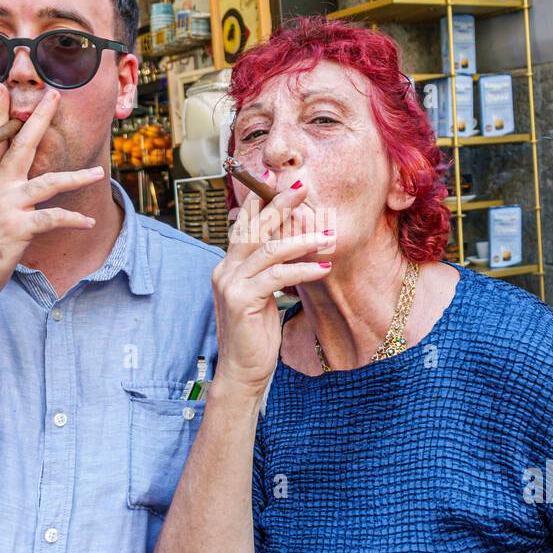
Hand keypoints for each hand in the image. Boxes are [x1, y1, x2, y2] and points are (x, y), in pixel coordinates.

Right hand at [0, 84, 105, 311]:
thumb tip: (9, 178)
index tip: (0, 86)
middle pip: (20, 146)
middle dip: (39, 120)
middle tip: (54, 96)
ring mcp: (6, 207)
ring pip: (47, 183)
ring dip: (76, 177)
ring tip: (98, 174)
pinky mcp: (18, 228)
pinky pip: (52, 219)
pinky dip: (72, 220)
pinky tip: (87, 222)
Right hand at [211, 173, 334, 391]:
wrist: (242, 372)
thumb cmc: (257, 336)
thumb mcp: (263, 298)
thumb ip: (268, 273)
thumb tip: (289, 249)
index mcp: (228, 267)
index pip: (245, 227)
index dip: (260, 201)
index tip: (276, 179)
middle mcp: (224, 270)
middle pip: (254, 228)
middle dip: (279, 204)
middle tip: (302, 186)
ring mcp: (230, 284)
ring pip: (268, 249)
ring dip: (301, 240)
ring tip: (328, 236)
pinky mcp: (241, 300)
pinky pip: (277, 276)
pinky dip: (302, 269)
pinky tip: (322, 268)